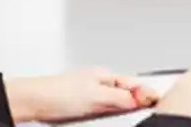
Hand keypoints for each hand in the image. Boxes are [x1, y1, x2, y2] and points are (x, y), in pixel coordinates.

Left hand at [4, 67, 155, 122]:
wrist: (34, 100)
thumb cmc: (58, 92)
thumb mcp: (97, 96)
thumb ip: (120, 97)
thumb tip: (140, 99)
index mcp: (105, 74)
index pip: (134, 82)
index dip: (146, 93)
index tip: (156, 102)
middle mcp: (99, 81)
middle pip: (125, 93)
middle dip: (133, 102)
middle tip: (137, 111)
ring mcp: (90, 91)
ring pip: (114, 101)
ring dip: (119, 108)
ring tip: (117, 114)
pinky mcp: (82, 103)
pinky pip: (102, 108)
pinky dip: (106, 113)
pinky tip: (101, 117)